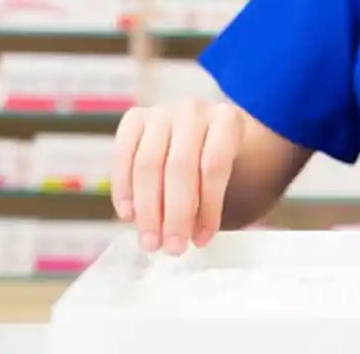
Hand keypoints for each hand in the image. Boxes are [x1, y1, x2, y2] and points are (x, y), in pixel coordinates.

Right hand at [111, 99, 244, 256]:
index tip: (202, 240)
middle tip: (172, 248)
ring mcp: (161, 111)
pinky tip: (129, 216)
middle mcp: (193, 110)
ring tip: (151, 241)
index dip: (208, 207)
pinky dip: (124, 189)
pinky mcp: (135, 118)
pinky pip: (123, 156)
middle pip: (179, 167)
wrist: (207, 127)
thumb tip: (193, 237)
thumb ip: (215, 199)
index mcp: (226, 120)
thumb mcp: (236, 172)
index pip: (215, 166)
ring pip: (148, 164)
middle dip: (174, 214)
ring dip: (147, 209)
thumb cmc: (223, 158)